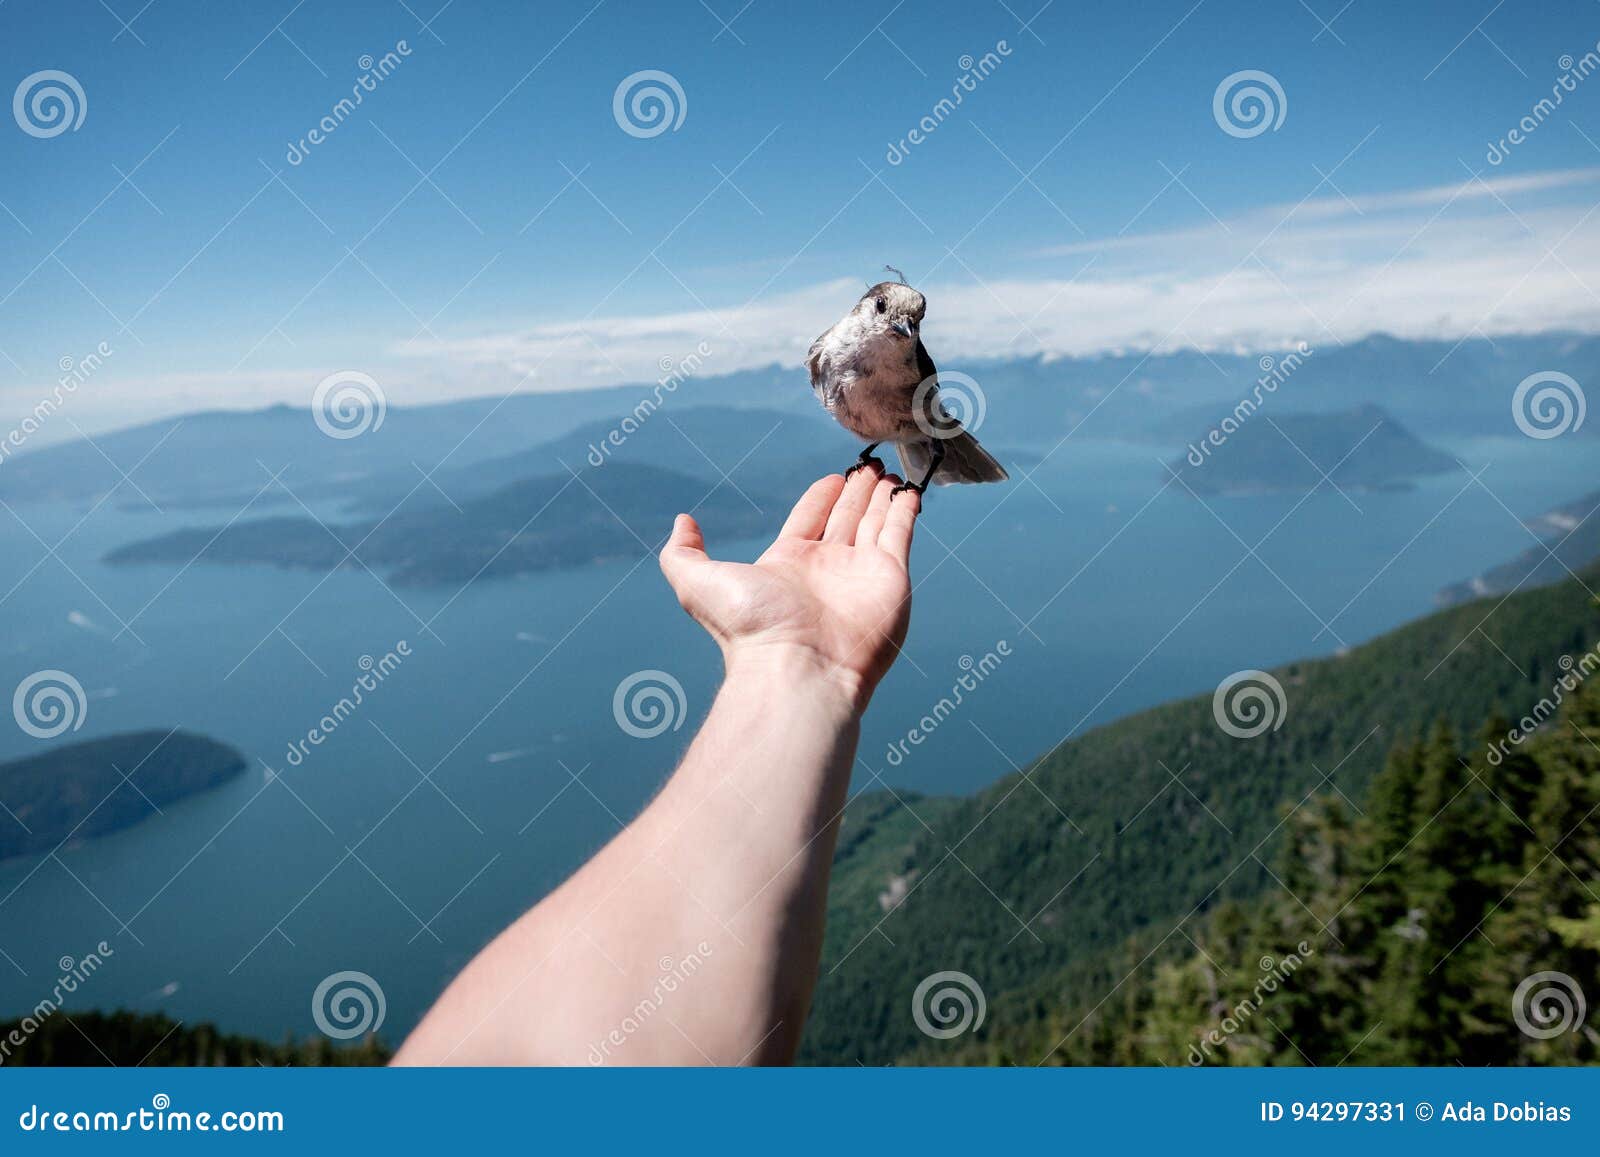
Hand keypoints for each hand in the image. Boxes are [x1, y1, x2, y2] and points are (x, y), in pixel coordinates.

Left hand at [659, 470, 919, 712]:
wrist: (797, 668)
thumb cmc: (748, 627)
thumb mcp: (698, 583)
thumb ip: (683, 553)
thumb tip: (682, 522)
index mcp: (788, 563)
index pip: (810, 518)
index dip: (822, 496)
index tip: (835, 476)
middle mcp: (827, 567)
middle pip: (845, 518)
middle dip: (857, 492)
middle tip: (868, 465)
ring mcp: (860, 572)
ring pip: (875, 522)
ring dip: (883, 497)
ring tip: (889, 471)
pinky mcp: (889, 576)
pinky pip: (899, 534)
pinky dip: (905, 511)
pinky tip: (908, 489)